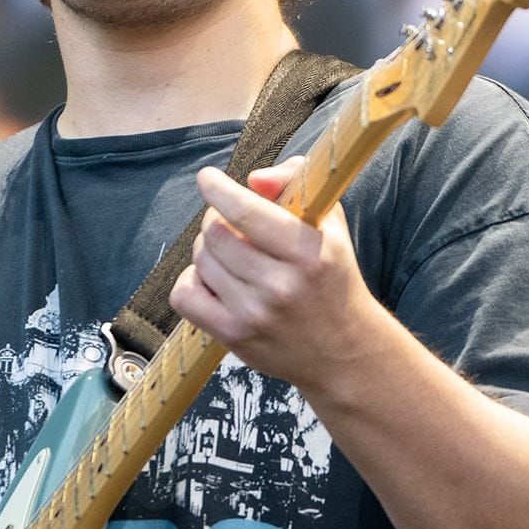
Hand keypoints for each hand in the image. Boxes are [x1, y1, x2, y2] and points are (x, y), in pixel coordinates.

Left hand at [168, 157, 385, 388]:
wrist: (343, 350)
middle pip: (215, 234)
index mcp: (307, 252)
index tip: (208, 179)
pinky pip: (185, 297)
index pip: (245, 212)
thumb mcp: (328, 224)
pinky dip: (190, 281)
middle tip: (228, 222)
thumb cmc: (331, 277)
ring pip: (201, 262)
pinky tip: (212, 280)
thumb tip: (253, 179)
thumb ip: (295, 183)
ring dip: (206, 249)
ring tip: (229, 254)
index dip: (218, 189)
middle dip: (215, 219)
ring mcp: (254, 314)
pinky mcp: (234, 337)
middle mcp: (280, 285)